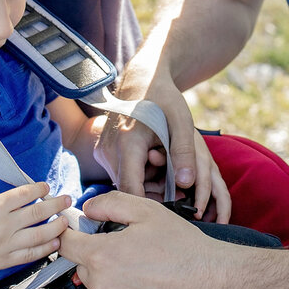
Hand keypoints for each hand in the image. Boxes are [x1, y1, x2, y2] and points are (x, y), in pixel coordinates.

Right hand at [0, 182, 70, 273]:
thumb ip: (3, 199)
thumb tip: (25, 196)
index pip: (26, 195)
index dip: (40, 189)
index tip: (47, 187)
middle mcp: (4, 226)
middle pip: (38, 213)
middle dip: (57, 204)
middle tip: (67, 199)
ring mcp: (5, 245)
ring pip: (40, 236)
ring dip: (56, 227)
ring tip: (64, 221)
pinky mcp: (5, 261)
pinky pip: (31, 255)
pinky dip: (46, 249)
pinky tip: (55, 242)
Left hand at [59, 192, 230, 288]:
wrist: (213, 284)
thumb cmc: (183, 246)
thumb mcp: (147, 211)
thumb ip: (110, 203)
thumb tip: (88, 209)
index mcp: (102, 256)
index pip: (66, 245)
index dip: (71, 235)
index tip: (78, 233)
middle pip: (84, 269)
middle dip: (99, 257)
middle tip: (128, 250)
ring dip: (113, 280)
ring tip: (145, 271)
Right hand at [95, 61, 207, 206]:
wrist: (141, 80)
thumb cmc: (164, 98)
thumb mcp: (181, 121)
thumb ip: (184, 151)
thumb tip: (187, 183)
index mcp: (127, 143)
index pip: (131, 190)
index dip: (150, 204)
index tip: (173, 208)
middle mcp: (108, 150)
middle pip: (128, 190)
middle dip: (153, 195)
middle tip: (180, 192)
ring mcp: (102, 152)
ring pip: (123, 184)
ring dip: (145, 186)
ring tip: (169, 175)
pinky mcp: (102, 153)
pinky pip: (119, 174)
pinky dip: (137, 176)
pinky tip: (154, 166)